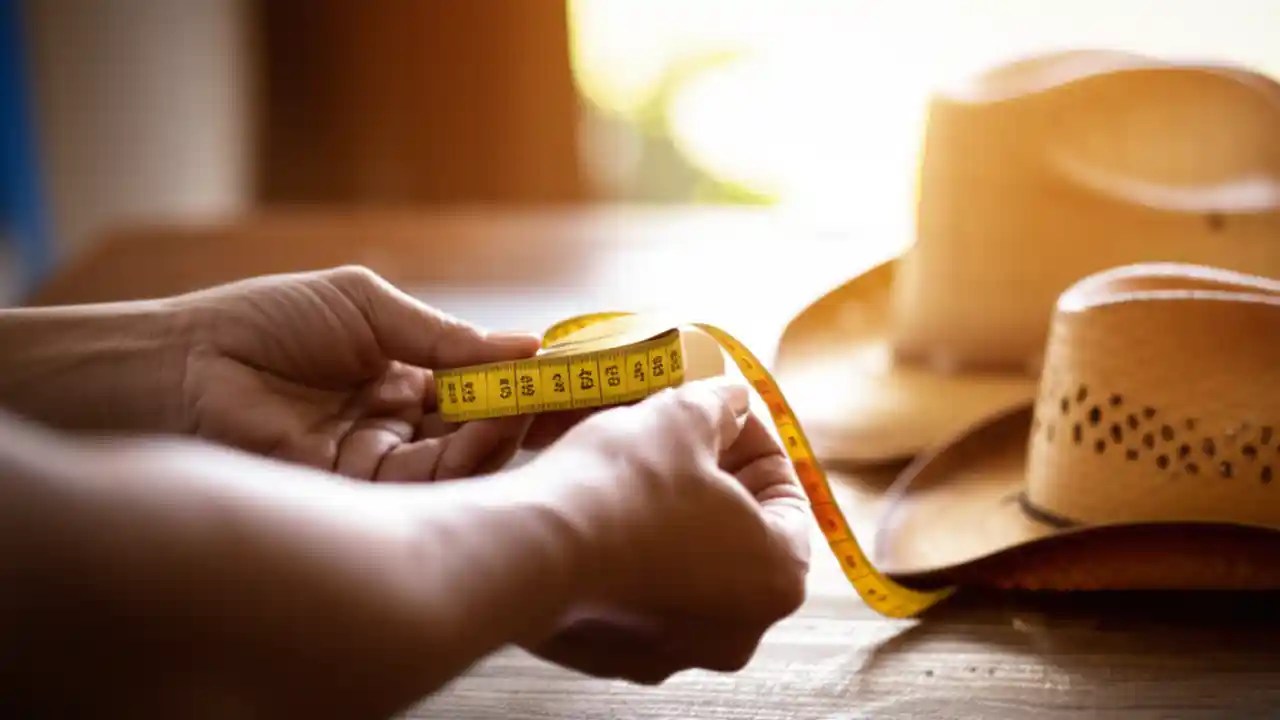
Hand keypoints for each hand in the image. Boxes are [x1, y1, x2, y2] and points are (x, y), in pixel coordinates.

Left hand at [172, 265, 540, 480]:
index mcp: (400, 379)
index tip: (572, 373)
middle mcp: (397, 427)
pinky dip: (466, 459)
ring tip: (532, 404)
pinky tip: (492, 428)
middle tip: (575, 398)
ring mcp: (380, 464)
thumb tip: (524, 348)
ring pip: (462, 462)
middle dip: (527, 414)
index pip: (478, 387)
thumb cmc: (265, 322)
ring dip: (502, 435)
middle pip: (479, 429)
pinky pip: (426, 485)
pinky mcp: (359, 496)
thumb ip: (442, 336)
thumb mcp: (366, 307)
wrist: (183, 366)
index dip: (523, 382)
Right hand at [522, 378, 811, 682]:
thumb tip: (729, 402)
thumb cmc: (623, 485)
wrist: (529, 550)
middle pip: (739, 535)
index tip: (724, 412)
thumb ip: (720, 407)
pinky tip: (601, 506)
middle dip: (712, 476)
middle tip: (681, 431)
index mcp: (778, 578)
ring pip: (685, 565)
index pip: (788, 497)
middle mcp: (737, 631)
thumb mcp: (683, 417)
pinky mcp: (613, 655)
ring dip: (670, 513)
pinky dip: (628, 551)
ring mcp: (672, 651)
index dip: (754, 440)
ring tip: (635, 461)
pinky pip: (635, 592)